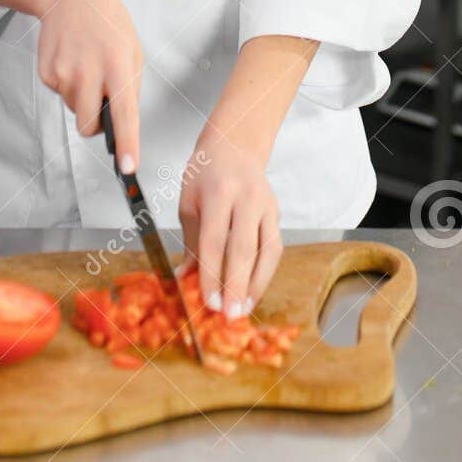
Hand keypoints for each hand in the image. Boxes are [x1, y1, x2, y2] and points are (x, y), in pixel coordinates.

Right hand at [31, 0, 142, 170]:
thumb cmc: (107, 23)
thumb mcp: (131, 49)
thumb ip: (128, 85)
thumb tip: (122, 122)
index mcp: (117, 65)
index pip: (124, 113)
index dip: (127, 143)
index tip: (128, 167)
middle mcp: (88, 71)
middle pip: (89, 126)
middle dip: (96, 124)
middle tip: (102, 100)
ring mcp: (63, 73)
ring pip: (75, 110)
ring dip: (83, 98)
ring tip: (88, 65)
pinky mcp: (46, 73)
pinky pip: (61, 96)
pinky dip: (69, 86)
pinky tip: (73, 60)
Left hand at [178, 129, 281, 318]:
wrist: (234, 146)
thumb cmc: (205, 175)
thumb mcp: (188, 202)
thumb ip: (190, 243)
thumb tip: (185, 281)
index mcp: (218, 193)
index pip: (215, 241)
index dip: (212, 274)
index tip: (209, 302)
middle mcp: (246, 198)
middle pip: (244, 248)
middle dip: (236, 286)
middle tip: (230, 315)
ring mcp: (266, 204)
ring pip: (267, 250)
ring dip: (256, 284)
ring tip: (244, 309)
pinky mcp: (277, 212)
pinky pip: (274, 247)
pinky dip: (265, 272)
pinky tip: (254, 290)